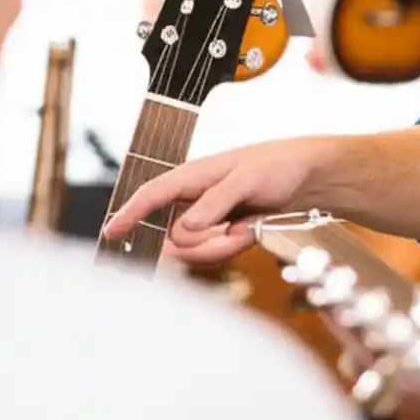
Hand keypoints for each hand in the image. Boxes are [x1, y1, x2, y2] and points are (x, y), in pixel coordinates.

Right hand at [101, 136, 337, 264]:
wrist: (308, 178)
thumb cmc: (277, 165)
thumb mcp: (248, 178)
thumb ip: (215, 201)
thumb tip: (183, 227)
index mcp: (193, 175)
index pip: (152, 194)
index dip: (129, 213)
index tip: (111, 232)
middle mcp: (193, 199)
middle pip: (173, 236)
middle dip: (202, 242)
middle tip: (235, 229)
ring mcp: (206, 219)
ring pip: (193, 250)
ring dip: (220, 247)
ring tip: (247, 226)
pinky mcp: (220, 234)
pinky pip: (213, 254)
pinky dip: (232, 249)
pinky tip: (249, 231)